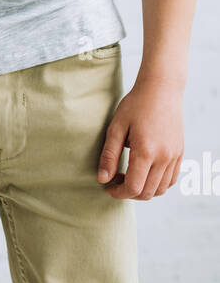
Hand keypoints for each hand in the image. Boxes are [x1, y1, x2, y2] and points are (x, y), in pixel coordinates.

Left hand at [98, 78, 184, 199]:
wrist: (161, 89)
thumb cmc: (136, 105)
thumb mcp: (116, 128)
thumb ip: (109, 156)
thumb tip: (103, 179)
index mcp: (146, 151)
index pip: (133, 188)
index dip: (118, 193)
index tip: (108, 187)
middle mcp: (164, 157)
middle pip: (147, 193)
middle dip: (128, 193)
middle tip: (116, 181)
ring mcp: (174, 155)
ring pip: (160, 189)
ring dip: (143, 190)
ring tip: (130, 176)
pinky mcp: (180, 152)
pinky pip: (171, 179)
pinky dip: (157, 184)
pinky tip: (145, 173)